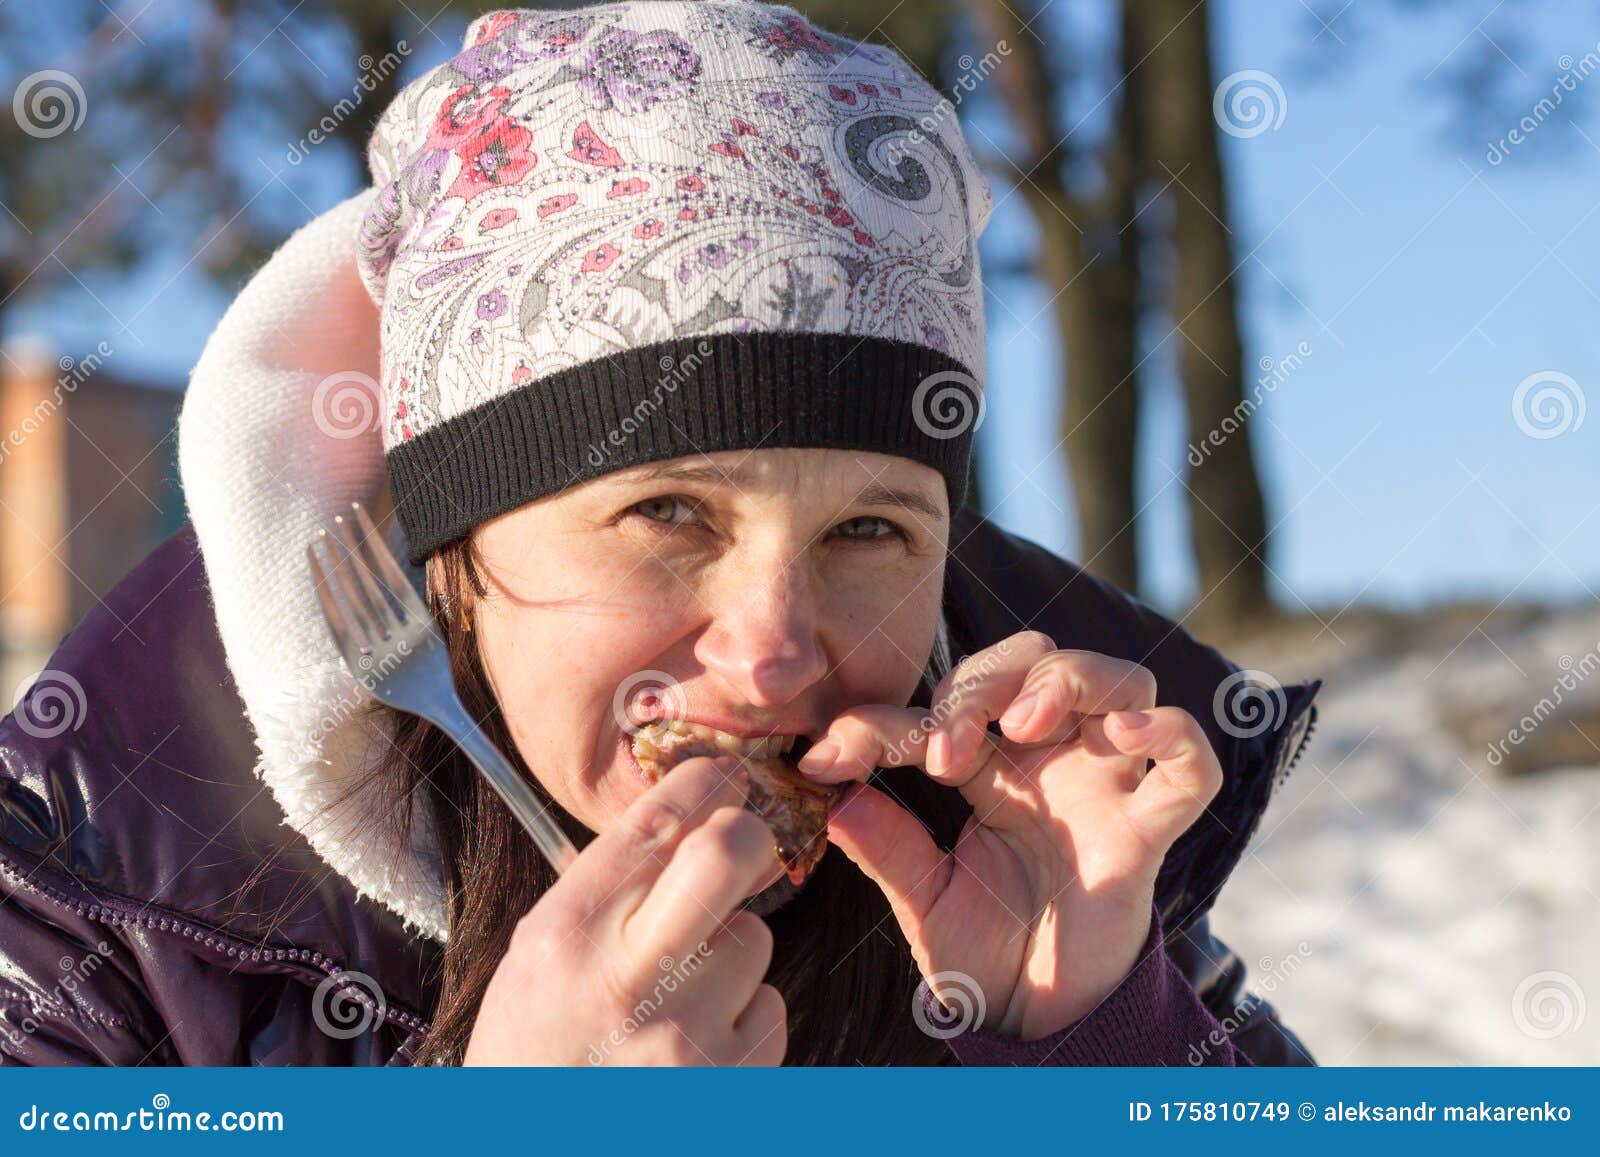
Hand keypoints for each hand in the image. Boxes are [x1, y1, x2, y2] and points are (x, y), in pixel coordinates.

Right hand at [463, 755, 787, 1064]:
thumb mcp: (538, 957)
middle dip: (748, 837)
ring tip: (681, 994)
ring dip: (733, 952)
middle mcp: (625, 981)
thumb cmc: (535, 1055)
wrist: (530, 1154)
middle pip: (727, 855)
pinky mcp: (731, 1084)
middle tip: (748, 845)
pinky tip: (698, 1042)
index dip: (704, 783)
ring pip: (755, 939)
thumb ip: (607, 890)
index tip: (726, 775)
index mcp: (565, 936)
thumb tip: (694, 817)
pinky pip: (769, 1008)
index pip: (653, 825)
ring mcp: (685, 1039)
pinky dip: (746, 1017)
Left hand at [797, 631, 1223, 1040]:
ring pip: (1122, 681)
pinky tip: (1128, 733)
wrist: (1042, 1021)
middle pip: (1041, 658)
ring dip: (1070, 680)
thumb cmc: (985, 951)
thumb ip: (888, 850)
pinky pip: (1191, 768)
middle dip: (991, 677)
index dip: (882, 723)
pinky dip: (1171, 733)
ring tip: (1022, 723)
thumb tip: (835, 804)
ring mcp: (1104, 790)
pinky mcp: (1147, 833)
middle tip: (946, 747)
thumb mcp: (923, 901)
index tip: (828, 758)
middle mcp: (1051, 762)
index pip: (944, 707)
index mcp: (990, 767)